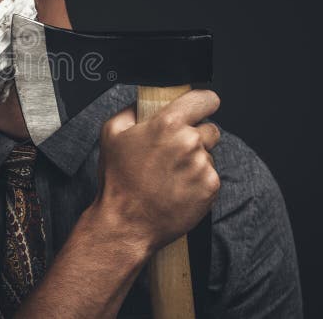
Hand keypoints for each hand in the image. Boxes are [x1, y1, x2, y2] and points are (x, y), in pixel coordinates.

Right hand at [93, 89, 221, 252]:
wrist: (126, 222)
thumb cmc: (118, 179)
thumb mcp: (111, 133)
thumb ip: (132, 109)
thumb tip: (145, 102)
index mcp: (167, 123)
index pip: (205, 99)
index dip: (202, 103)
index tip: (200, 108)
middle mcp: (189, 142)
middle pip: (209, 129)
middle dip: (195, 137)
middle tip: (172, 153)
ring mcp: (202, 166)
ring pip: (208, 154)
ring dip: (195, 161)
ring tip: (170, 175)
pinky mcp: (211, 188)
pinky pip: (210, 176)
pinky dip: (198, 181)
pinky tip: (177, 189)